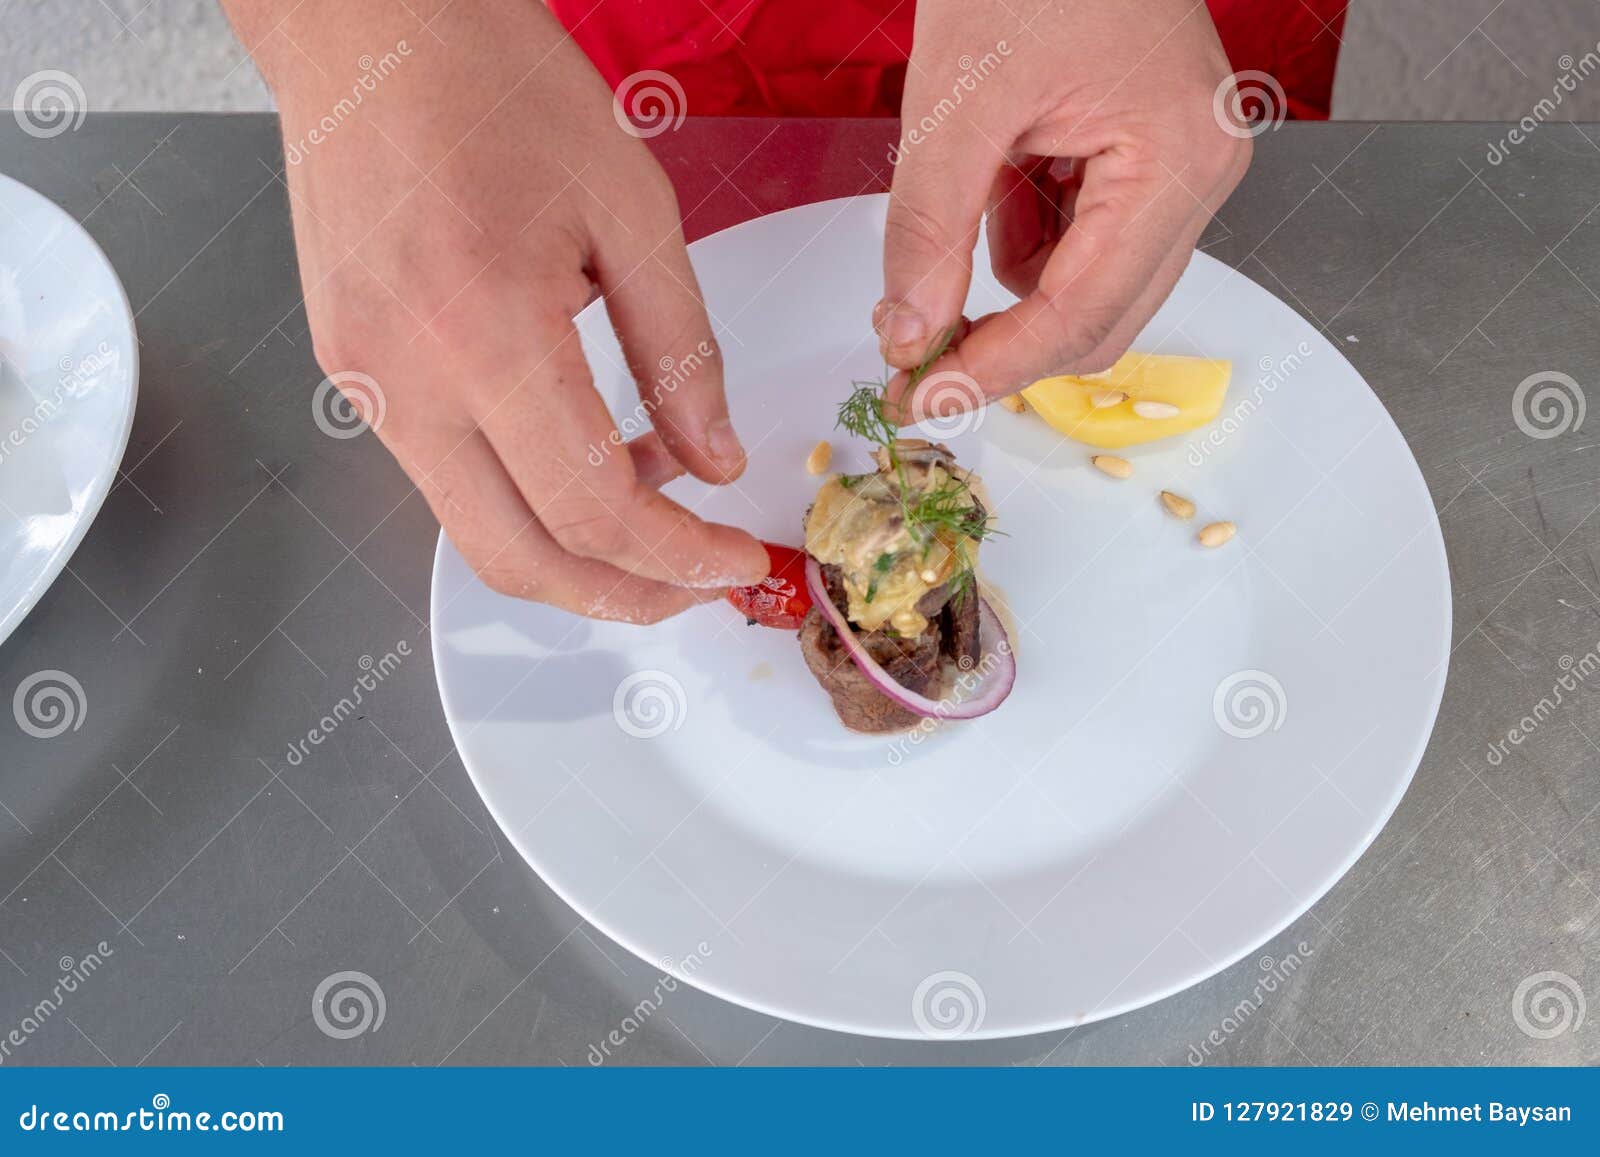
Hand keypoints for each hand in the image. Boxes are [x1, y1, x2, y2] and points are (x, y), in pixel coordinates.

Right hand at [224, 0, 767, 621]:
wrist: (365, 29)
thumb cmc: (492, 83)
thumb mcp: (631, 207)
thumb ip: (682, 351)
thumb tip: (713, 460)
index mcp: (483, 328)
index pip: (593, 508)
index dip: (680, 556)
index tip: (737, 560)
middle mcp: (404, 377)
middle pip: (521, 559)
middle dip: (626, 596)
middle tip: (700, 583)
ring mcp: (364, 384)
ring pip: (477, 535)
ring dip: (577, 554)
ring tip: (658, 511)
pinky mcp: (353, 375)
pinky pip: (446, 482)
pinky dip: (526, 500)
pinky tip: (588, 457)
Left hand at [876, 0, 1250, 411]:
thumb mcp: (954, 98)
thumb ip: (928, 228)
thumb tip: (908, 336)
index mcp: (1177, 159)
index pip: (1081, 314)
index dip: (995, 370)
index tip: (918, 398)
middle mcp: (1203, 173)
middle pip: (1103, 322)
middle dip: (1005, 351)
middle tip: (914, 367)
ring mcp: (1185, 166)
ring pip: (1097, 290)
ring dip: (1013, 297)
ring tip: (947, 248)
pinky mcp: (1154, 157)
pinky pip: (1090, 242)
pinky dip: (1028, 246)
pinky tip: (993, 196)